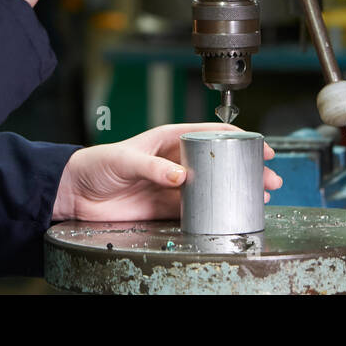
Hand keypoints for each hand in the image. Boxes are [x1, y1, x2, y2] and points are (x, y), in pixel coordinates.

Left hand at [51, 123, 282, 221]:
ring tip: (261, 195)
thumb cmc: (95, 164)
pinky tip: (231, 212)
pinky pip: (195, 208)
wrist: (75, 193)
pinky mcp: (165, 207)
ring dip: (236, 189)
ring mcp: (172, 184)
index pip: (209, 133)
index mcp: (167, 138)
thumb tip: (181, 176)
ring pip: (212, 185)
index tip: (259, 145)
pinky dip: (214, 210)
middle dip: (246, 167)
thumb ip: (153, 167)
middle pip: (218, 161)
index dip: (237, 138)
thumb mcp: (124, 159)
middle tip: (269, 176)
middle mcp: (174, 160)